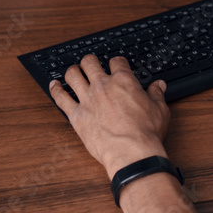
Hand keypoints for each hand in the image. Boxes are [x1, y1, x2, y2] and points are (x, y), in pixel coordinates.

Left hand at [49, 55, 169, 178]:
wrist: (131, 152)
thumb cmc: (145, 132)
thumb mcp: (159, 109)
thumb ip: (156, 94)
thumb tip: (158, 85)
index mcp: (123, 81)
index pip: (117, 61)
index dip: (117, 61)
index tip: (116, 65)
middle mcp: (103, 86)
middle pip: (90, 62)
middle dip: (90, 60)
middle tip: (90, 64)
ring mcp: (87, 99)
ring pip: (72, 75)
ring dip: (73, 71)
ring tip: (73, 72)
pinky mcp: (77, 115)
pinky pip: (61, 98)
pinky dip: (55, 89)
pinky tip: (54, 85)